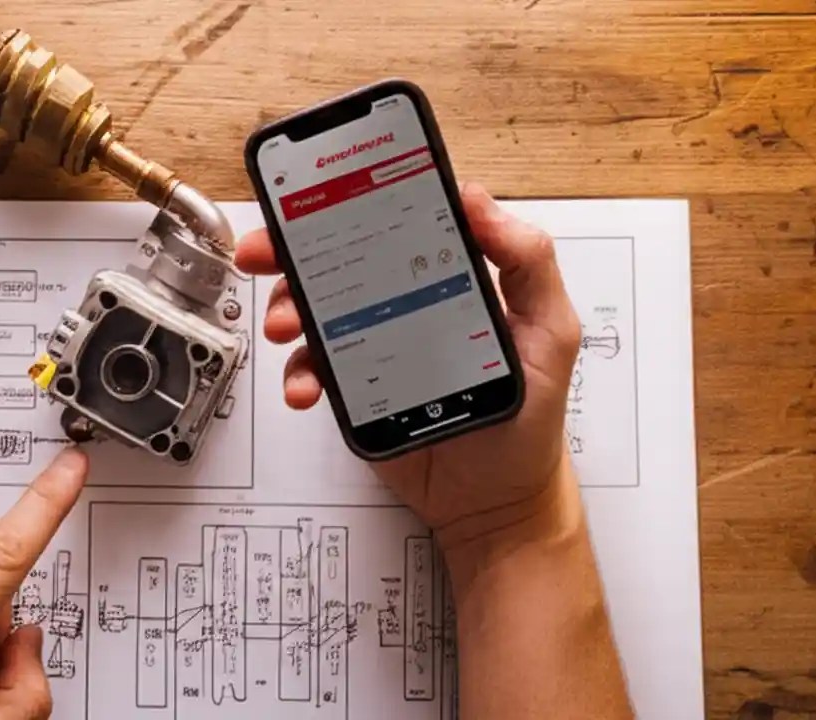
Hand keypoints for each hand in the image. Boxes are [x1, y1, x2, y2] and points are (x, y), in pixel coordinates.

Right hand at [236, 183, 581, 560]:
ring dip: (289, 310)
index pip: (395, 226)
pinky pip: (313, 371)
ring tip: (287, 327)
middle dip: (293, 252)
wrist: (498, 500)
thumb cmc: (532, 414)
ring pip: (316, 313)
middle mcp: (404, 304)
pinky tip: (307, 388)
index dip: (353, 206)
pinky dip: (299, 375)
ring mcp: (375, 345)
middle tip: (265, 252)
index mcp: (446, 278)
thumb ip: (528, 262)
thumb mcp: (551, 330)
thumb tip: (478, 202)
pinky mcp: (354, 389)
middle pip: (340, 262)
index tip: (318, 197)